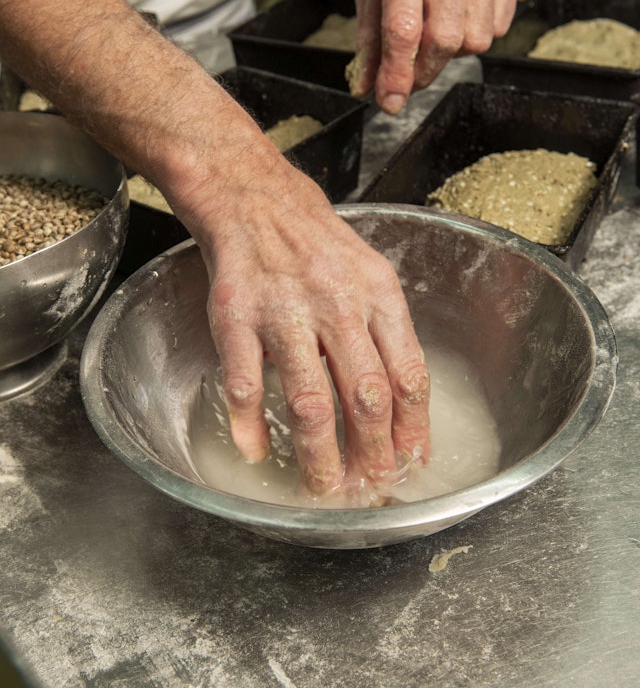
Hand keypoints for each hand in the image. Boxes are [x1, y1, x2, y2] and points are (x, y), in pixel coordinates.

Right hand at [188, 146, 430, 495]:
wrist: (254, 198)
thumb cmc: (316, 244)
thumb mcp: (369, 276)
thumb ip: (387, 334)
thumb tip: (404, 403)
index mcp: (378, 297)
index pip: (408, 375)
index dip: (413, 428)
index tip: (411, 462)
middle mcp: (337, 306)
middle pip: (366, 397)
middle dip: (372, 453)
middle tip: (371, 489)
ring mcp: (285, 312)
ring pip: (310, 400)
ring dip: (319, 454)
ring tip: (324, 487)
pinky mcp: (236, 316)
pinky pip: (245, 383)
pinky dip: (249, 424)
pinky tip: (255, 450)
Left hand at [349, 0, 519, 112]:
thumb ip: (370, 39)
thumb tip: (369, 90)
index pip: (404, 27)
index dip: (397, 73)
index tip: (390, 102)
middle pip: (444, 40)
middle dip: (424, 70)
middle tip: (410, 73)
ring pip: (474, 41)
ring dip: (451, 52)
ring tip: (435, 29)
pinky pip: (496, 29)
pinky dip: (474, 36)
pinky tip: (459, 13)